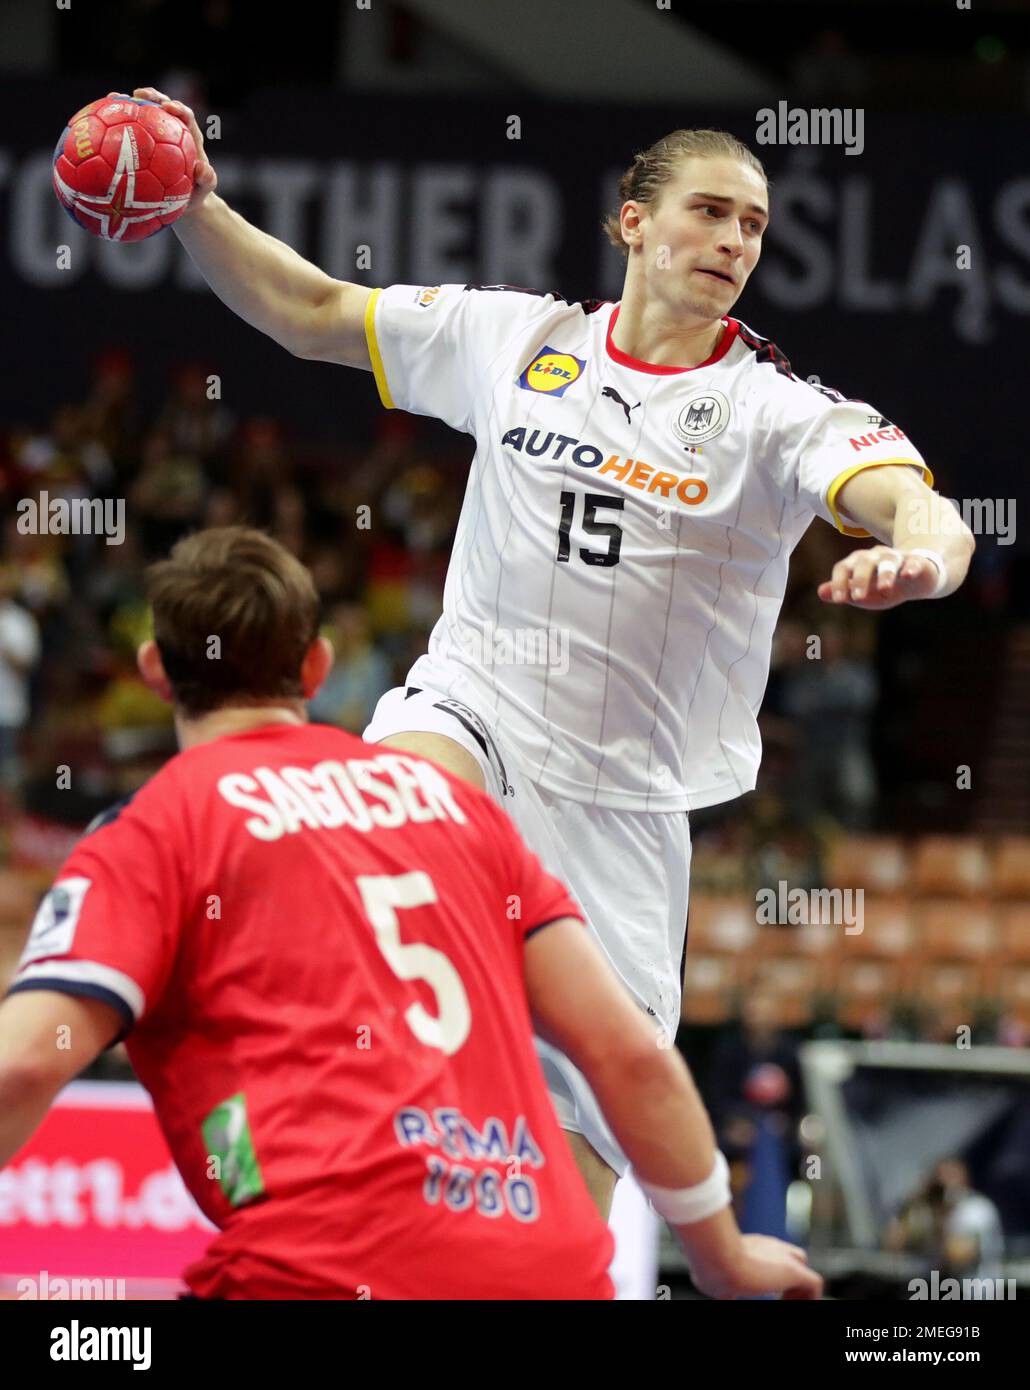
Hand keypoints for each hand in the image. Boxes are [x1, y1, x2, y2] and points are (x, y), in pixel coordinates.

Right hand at [107, 88, 216, 213]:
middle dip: (151, 96)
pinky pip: (126, 133)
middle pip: (161, 106)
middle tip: (139, 94)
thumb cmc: (194, 194)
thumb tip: (202, 169)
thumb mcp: (204, 190)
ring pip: (141, 114)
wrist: (181, 202)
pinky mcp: (138, 143)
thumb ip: (207, 180)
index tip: (169, 108)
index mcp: (187, 138)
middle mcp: (169, 132)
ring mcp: (152, 137)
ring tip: (112, 98)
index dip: (177, 108)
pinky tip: (96, 127)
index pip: (185, 116)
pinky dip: (113, 127)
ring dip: (127, 103)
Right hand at [691, 1234, 822, 1299]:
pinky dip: (811, 1298)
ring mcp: (782, 1258)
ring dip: (799, 1292)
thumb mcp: (711, 1277)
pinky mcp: (794, 1270)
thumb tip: (721, 1295)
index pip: (770, 1253)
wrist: (717, 1258)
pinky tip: (796, 1307)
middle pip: (792, 1258)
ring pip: (803, 1272)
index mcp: (750, 1246)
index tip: (763, 1287)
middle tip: (781, 1298)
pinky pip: (814, 1285)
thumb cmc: (710, 1266)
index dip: (771, 1271)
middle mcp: (768, 1247)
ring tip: (788, 1305)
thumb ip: (718, 1283)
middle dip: (789, 1279)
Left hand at [817, 545, 940, 608]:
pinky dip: (910, 567)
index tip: (839, 600)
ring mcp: (897, 557)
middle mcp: (875, 555)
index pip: (844, 567)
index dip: (839, 583)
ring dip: (885, 574)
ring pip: (889, 561)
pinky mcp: (916, 561)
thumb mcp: (862, 592)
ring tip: (884, 588)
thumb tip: (821, 592)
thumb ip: (843, 592)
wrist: (916, 580)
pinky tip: (908, 575)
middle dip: (860, 579)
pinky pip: (913, 561)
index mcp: (858, 562)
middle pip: (864, 562)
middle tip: (858, 598)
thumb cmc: (883, 587)